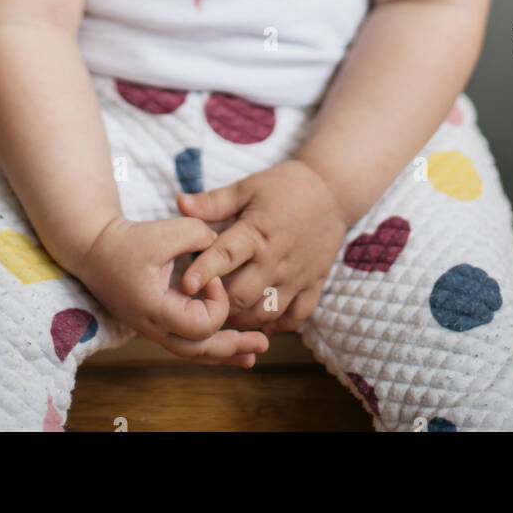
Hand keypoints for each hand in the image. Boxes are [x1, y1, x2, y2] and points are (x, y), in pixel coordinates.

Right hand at [76, 213, 269, 367]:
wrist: (96, 251)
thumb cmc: (130, 241)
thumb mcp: (166, 231)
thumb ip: (200, 235)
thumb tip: (223, 246)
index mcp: (155, 308)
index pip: (200, 324)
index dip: (216, 301)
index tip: (214, 275)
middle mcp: (154, 327)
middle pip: (200, 350)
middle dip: (234, 347)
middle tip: (263, 343)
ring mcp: (155, 329)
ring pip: (194, 353)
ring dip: (225, 353)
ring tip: (253, 355)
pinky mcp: (159, 324)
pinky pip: (187, 343)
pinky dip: (210, 346)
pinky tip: (231, 348)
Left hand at [175, 160, 348, 333]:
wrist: (332, 191)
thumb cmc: (284, 187)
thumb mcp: (248, 187)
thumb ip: (213, 202)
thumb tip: (179, 203)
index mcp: (256, 232)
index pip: (227, 255)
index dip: (205, 271)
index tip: (186, 285)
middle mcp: (276, 259)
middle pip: (242, 296)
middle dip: (218, 304)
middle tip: (202, 303)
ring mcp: (297, 275)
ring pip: (266, 313)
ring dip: (243, 319)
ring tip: (226, 314)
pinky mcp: (313, 284)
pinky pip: (296, 317)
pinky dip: (277, 325)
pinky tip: (260, 321)